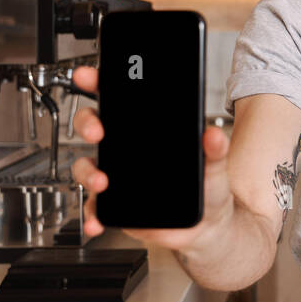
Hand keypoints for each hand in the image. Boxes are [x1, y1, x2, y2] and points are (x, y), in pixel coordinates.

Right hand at [69, 65, 234, 250]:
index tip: (89, 76)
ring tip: (102, 183)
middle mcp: (125, 150)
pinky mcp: (114, 204)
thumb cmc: (207, 187)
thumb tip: (213, 135)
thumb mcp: (214, 166)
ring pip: (85, 166)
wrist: (207, 226)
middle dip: (87, 123)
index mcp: (145, 130)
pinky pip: (93, 207)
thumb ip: (215, 150)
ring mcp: (116, 176)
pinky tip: (96, 221)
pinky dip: (90, 215)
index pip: (118, 99)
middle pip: (92, 126)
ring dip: (88, 172)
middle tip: (97, 131)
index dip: (98, 83)